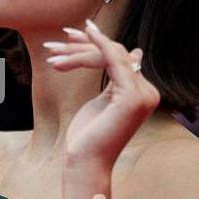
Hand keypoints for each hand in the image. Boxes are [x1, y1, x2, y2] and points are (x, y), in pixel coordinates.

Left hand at [44, 18, 159, 168]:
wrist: (87, 162)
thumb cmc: (89, 137)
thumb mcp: (103, 101)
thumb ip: (116, 78)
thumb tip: (135, 53)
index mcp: (142, 93)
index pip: (120, 59)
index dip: (96, 43)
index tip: (70, 35)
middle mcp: (148, 92)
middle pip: (115, 54)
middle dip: (83, 45)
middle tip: (53, 43)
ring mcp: (143, 94)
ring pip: (110, 56)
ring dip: (77, 51)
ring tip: (51, 53)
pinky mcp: (132, 96)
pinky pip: (114, 60)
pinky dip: (99, 44)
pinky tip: (82, 35)